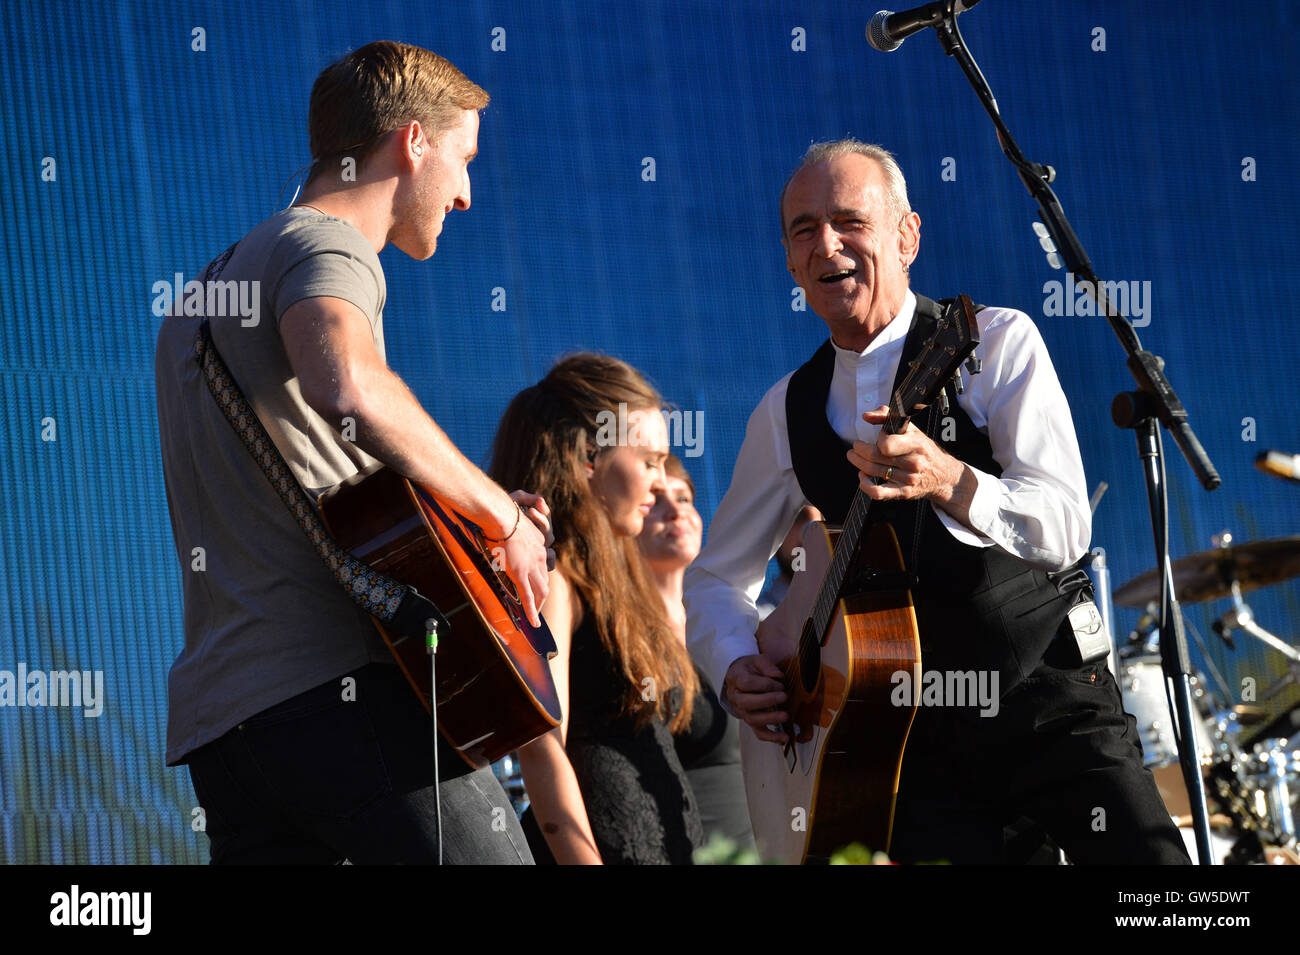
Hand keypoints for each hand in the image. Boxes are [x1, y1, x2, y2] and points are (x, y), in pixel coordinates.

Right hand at [493, 496, 550, 627]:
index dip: (539, 577)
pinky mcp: (521, 574)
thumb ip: (512, 529)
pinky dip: (532, 612)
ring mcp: (532, 566)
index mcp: (538, 543)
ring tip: (534, 617)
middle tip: (537, 605)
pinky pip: (528, 598)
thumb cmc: (500, 514)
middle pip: (544, 580)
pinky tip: (533, 623)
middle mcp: (540, 556)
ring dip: (538, 605)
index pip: (542, 565)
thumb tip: (501, 529)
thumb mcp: (512, 523)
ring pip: (541, 591)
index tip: (534, 584)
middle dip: (541, 594)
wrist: (501, 514)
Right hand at [723, 655, 788, 743]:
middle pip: (747, 703)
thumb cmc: (751, 668)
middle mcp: (736, 697)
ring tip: (786, 715)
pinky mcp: (750, 721)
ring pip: (752, 719)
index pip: (746, 684)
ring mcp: (742, 711)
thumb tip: (778, 676)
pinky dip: (771, 737)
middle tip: (784, 696)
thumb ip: (767, 665)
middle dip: (767, 701)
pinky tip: (784, 738)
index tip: (779, 683)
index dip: (764, 684)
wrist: (741, 677)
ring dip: (770, 719)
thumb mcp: (757, 660)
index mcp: (736, 679)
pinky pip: (758, 732)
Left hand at [848, 405, 964, 503]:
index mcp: (915, 444)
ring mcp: (908, 479)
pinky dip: (865, 485)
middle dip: (858, 450)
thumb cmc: (924, 449)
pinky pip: (878, 493)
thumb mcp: (912, 429)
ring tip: (855, 457)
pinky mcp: (904, 492)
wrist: (943, 475)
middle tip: (855, 447)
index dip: (878, 439)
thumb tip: (866, 416)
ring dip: (858, 463)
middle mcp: (913, 462)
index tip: (878, 437)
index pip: (886, 444)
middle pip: (874, 457)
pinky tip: (862, 477)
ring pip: (873, 472)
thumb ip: (887, 417)